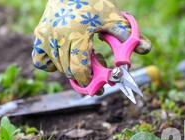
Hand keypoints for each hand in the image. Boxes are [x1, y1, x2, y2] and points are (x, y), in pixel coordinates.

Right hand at [32, 0, 151, 85]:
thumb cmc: (94, 6)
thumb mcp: (114, 19)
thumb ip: (129, 37)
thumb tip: (145, 49)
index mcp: (77, 34)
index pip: (79, 69)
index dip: (90, 81)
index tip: (100, 86)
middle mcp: (57, 36)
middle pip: (69, 72)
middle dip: (85, 77)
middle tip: (97, 70)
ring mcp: (46, 37)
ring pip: (58, 68)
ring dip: (73, 69)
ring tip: (86, 57)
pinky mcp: (39, 37)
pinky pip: (41, 62)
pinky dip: (53, 65)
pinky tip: (67, 57)